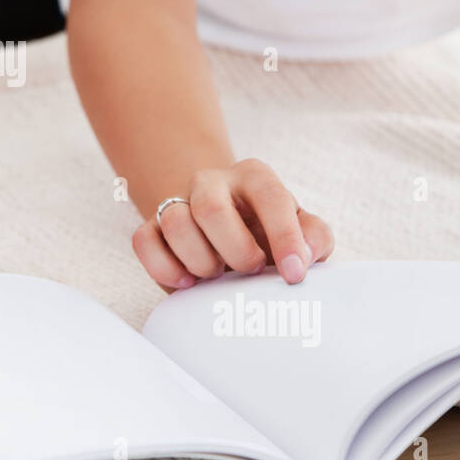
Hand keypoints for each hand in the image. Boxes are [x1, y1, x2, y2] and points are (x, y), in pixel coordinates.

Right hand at [133, 158, 333, 292]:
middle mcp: (212, 182)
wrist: (229, 234)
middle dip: (235, 250)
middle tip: (250, 271)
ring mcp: (178, 202)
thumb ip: (315, 238)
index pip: (270, 197)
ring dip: (200, 261)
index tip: (294, 274)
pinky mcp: (152, 226)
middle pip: (211, 209)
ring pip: (174, 224)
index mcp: (255, 177)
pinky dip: (165, 268)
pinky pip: (144, 241)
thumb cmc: (270, 235)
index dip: (284, 237)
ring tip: (218, 276)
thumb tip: (304, 256)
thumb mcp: (302, 232)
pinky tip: (188, 282)